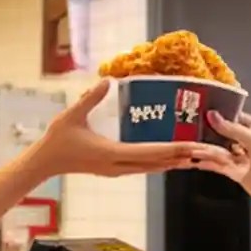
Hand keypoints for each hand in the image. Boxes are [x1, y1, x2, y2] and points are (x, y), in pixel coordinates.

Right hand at [27, 80, 199, 178]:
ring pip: (151, 168)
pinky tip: (170, 160)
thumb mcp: (72, 115)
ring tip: (194, 156)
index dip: (172, 149)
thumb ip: (90, 98)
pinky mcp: (114, 169)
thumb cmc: (57, 140)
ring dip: (173, 161)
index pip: (149, 152)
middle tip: (204, 151)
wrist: (45, 163)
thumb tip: (107, 80)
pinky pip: (142, 167)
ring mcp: (116, 170)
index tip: (192, 146)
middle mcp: (118, 166)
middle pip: (156, 163)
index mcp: (111, 153)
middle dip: (181, 157)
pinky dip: (159, 163)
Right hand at [190, 111, 250, 204]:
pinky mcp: (232, 169)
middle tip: (188, 126)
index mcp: (250, 127)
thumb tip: (213, 116)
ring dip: (203, 147)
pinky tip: (195, 159)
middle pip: (220, 132)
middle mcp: (242, 140)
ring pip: (216, 148)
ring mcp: (237, 155)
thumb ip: (231, 128)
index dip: (217, 113)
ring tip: (188, 143)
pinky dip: (205, 161)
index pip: (230, 115)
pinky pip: (215, 164)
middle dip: (206, 130)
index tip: (201, 109)